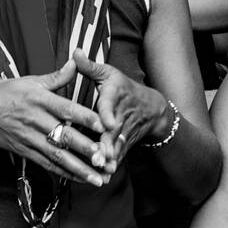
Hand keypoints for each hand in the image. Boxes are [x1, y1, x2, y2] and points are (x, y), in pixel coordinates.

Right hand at [0, 60, 114, 185]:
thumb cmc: (1, 93)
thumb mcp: (27, 80)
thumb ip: (56, 76)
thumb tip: (77, 61)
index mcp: (39, 99)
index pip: (67, 109)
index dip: (87, 117)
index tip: (106, 125)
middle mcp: (35, 120)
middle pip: (65, 136)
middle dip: (87, 149)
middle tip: (106, 158)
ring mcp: (29, 138)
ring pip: (58, 155)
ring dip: (80, 168)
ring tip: (99, 178)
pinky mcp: (24, 151)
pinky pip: (47, 164)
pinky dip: (65, 173)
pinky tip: (81, 179)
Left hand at [73, 49, 170, 163]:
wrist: (153, 108)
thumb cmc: (123, 88)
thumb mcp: (109, 74)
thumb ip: (89, 66)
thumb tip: (75, 52)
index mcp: (115, 95)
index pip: (110, 104)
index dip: (109, 113)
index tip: (109, 123)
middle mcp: (121, 114)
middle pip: (113, 129)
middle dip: (107, 142)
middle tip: (99, 155)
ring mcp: (124, 131)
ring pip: (116, 144)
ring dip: (110, 156)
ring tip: (102, 167)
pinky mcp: (124, 142)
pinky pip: (119, 153)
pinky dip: (113, 164)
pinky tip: (105, 176)